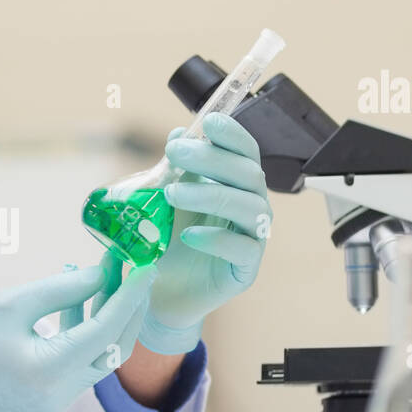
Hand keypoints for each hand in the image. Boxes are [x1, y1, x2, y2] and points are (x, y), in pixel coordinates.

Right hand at [0, 263, 157, 411]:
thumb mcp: (11, 305)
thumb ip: (61, 289)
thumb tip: (104, 274)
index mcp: (51, 369)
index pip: (106, 328)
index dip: (130, 295)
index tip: (144, 264)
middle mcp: (64, 390)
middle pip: (116, 345)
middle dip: (129, 305)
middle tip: (133, 266)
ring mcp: (62, 398)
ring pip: (103, 353)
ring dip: (109, 314)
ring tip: (106, 272)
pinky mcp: (56, 396)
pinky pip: (85, 360)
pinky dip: (88, 329)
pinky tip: (79, 298)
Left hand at [141, 111, 270, 353]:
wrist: (159, 290)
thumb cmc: (167, 241)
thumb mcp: (166, 200)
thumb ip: (174, 169)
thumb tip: (177, 133)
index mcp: (235, 185)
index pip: (245, 152)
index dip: (233, 134)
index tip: (209, 121)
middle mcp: (251, 207)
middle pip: (247, 174)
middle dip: (212, 158)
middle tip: (174, 152)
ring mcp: (252, 238)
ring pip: (248, 208)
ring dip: (210, 194)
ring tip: (172, 194)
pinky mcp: (246, 269)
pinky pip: (242, 249)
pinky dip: (216, 238)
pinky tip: (189, 235)